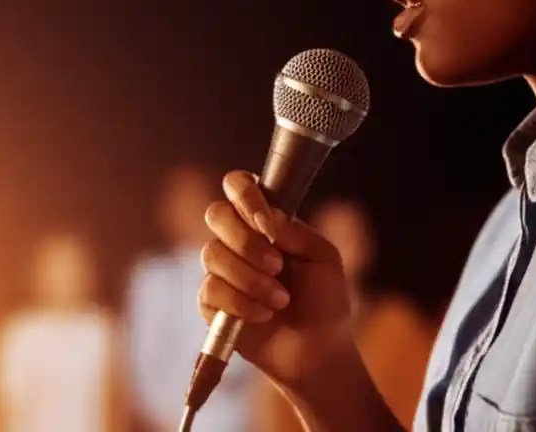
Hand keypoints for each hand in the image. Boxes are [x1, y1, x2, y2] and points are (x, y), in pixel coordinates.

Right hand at [198, 170, 354, 388]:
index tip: (268, 224)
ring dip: (250, 278)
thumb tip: (267, 220)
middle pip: (216, 214)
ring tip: (280, 300)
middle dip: (246, 241)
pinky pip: (210, 289)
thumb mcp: (324, 257)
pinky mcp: (211, 302)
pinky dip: (241, 303)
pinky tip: (264, 315)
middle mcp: (238, 239)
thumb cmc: (324, 300)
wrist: (317, 350)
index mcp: (264, 220)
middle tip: (278, 265)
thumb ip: (297, 232)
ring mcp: (222, 269)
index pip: (237, 184)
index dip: (245, 195)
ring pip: (212, 254)